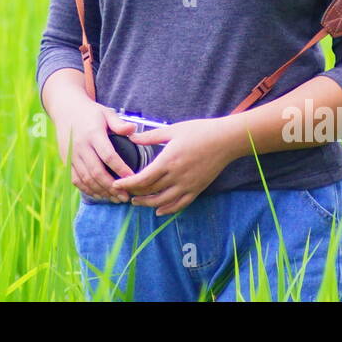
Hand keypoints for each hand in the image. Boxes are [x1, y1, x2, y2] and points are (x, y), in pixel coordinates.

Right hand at [50, 97, 137, 201]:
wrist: (65, 109)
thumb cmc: (91, 112)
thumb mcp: (106, 113)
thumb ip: (119, 123)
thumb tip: (134, 129)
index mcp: (93, 134)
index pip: (108, 156)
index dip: (121, 169)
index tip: (133, 178)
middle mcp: (81, 146)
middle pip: (97, 172)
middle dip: (112, 187)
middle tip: (125, 196)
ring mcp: (72, 154)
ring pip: (86, 179)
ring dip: (101, 192)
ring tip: (115, 199)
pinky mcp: (66, 160)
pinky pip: (76, 180)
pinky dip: (88, 190)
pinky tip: (100, 195)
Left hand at [110, 117, 234, 215]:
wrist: (225, 140)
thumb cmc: (199, 131)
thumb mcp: (173, 130)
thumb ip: (151, 136)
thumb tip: (132, 137)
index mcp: (168, 161)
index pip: (143, 179)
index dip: (128, 184)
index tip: (116, 184)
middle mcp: (177, 176)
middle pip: (150, 191)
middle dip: (134, 193)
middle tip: (122, 192)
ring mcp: (188, 185)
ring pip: (163, 202)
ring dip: (147, 204)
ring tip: (136, 201)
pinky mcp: (197, 189)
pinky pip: (180, 204)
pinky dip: (168, 210)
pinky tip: (159, 211)